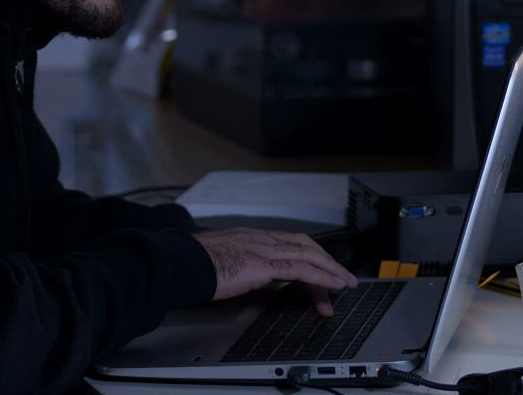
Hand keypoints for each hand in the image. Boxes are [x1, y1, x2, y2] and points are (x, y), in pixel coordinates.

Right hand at [191, 228, 358, 315]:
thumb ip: (235, 264)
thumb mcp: (219, 260)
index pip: (289, 242)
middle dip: (326, 262)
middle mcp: (260, 238)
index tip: (320, 270)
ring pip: (307, 255)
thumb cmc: (190, 264)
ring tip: (345, 284)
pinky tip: (331, 286)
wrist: (177, 263)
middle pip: (304, 246)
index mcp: (250, 237)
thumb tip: (242, 275)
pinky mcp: (261, 264)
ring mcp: (262, 249)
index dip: (309, 255)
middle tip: (342, 279)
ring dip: (330, 271)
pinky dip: (320, 277)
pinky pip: (300, 270)